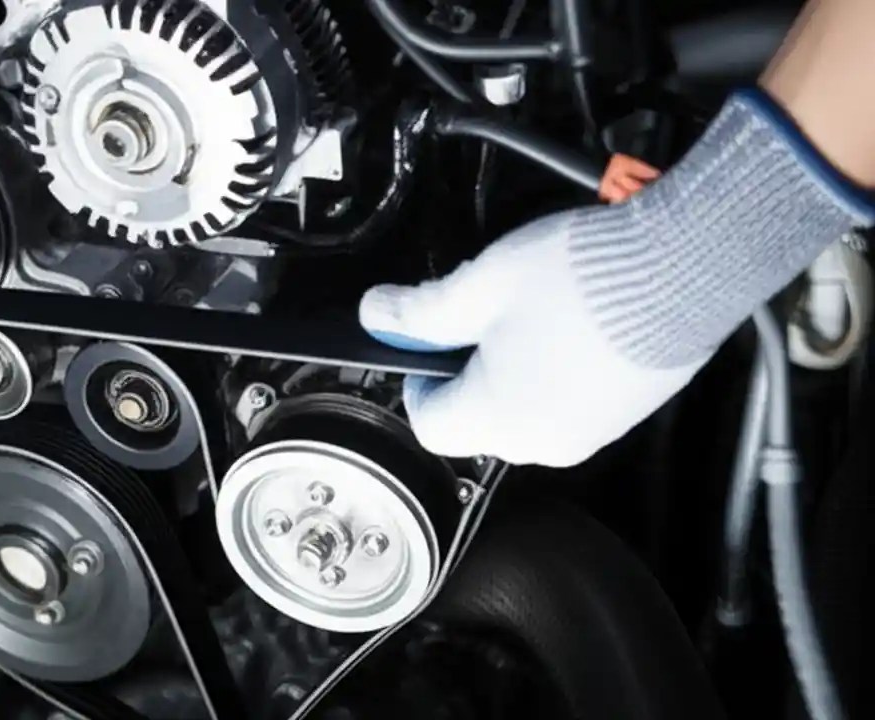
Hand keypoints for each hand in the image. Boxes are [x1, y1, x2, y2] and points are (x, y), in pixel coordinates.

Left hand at [360, 210, 708, 465]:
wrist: (690, 266)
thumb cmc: (592, 278)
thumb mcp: (483, 284)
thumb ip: (421, 310)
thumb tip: (379, 316)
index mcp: (498, 417)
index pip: (429, 424)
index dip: (416, 382)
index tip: (424, 348)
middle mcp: (544, 441)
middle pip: (476, 424)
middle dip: (465, 375)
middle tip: (478, 320)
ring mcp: (590, 433)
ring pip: (524, 417)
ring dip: (511, 375)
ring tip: (528, 316)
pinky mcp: (624, 417)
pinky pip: (569, 408)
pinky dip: (556, 377)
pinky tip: (568, 327)